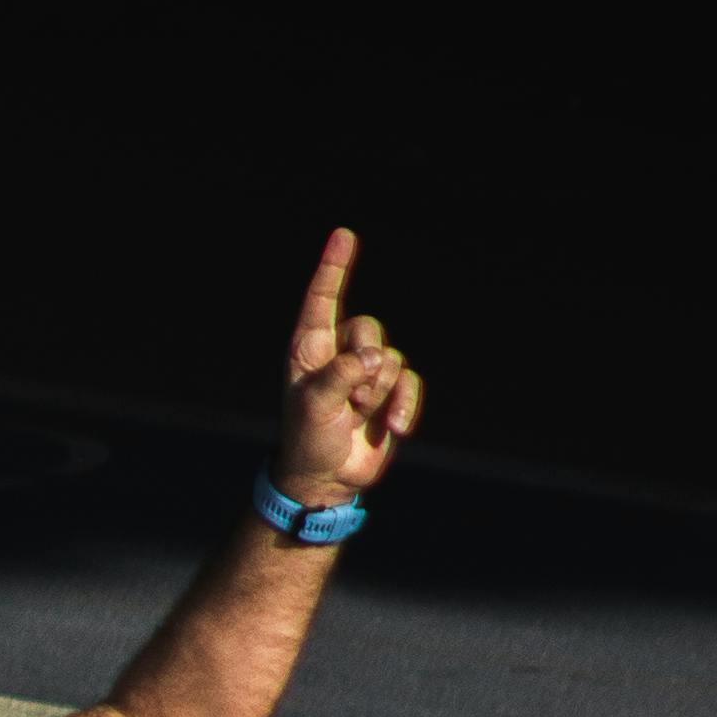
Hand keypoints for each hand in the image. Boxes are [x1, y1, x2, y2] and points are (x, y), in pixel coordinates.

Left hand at [272, 229, 422, 507]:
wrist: (325, 480)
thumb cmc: (306, 440)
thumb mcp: (312, 406)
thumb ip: (339, 376)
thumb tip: (374, 358)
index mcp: (310, 349)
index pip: (322, 299)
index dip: (333, 268)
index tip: (343, 236)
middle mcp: (339, 353)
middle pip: (369, 329)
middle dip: (366, 364)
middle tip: (350, 399)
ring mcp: (366, 372)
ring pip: (391, 358)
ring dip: (379, 392)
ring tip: (358, 417)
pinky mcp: (389, 393)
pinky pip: (410, 383)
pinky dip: (404, 405)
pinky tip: (394, 428)